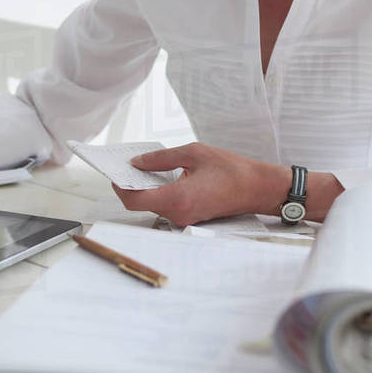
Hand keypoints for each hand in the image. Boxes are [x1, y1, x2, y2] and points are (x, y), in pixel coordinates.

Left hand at [111, 142, 288, 226]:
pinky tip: (163, 177)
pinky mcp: (190, 218)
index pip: (134, 201)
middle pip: (141, 204)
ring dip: (146, 189)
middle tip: (128, 165)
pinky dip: (159, 193)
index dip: (119, 187)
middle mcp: (178, 214)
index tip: (114, 173)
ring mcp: (184, 219)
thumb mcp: (193, 153)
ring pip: (154, 205)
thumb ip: (162, 159)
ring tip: (145, 167)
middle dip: (131, 185)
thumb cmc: (230, 169)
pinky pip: (167, 207)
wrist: (257, 188)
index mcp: (177, 198)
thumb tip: (137, 163)